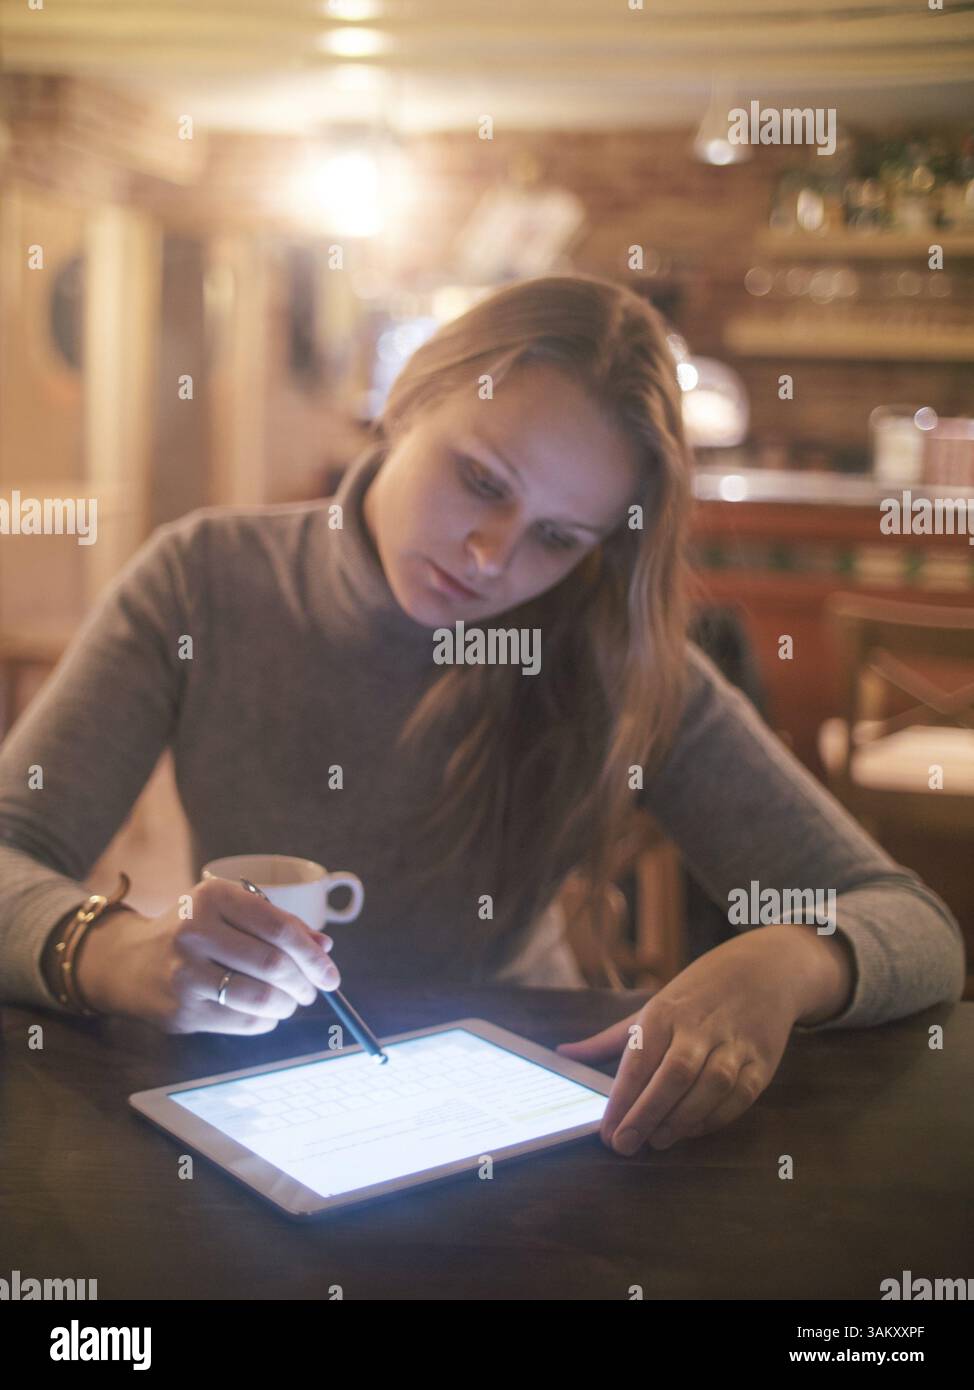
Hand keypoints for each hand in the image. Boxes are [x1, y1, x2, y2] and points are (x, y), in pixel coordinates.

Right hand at [74, 877, 341, 1033]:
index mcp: (214, 897)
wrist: (130, 962)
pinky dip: (265, 1021)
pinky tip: (266, 1014)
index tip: (331, 973)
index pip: (280, 928)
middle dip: (305, 983)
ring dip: (287, 1005)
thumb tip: (325, 947)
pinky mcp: (182, 1010)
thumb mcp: (231, 911)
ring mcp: (186, 973)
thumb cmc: (195, 931)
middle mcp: (196, 931)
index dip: (313, 955)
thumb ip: (280, 924)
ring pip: (261, 998)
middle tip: (313, 991)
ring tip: (291, 1002)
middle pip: (274, 965)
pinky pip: (242, 1023)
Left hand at [555, 929, 805, 1154]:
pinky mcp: (761, 1060)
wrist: (762, 970)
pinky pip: (739, 1096)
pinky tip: (693, 1130)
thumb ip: (608, 1040)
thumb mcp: (649, 1008)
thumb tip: (564, 1054)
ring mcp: (733, 1043)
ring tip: (657, 1140)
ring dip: (682, 1120)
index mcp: (665, 1012)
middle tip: (625, 1145)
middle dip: (646, 1114)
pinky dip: (716, 1118)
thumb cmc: (695, 995)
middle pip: (674, 1075)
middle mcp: (699, 1027)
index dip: (621, 1100)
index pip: (639, 1060)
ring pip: (710, 1087)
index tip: (605, 1131)